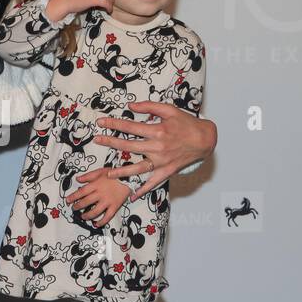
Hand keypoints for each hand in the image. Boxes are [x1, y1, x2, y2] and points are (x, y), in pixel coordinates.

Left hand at [65, 172, 130, 227]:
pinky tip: (96, 224)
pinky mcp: (115, 207)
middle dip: (78, 206)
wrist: (129, 178)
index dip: (73, 197)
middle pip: (86, 202)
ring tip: (83, 217)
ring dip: (87, 215)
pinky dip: (101, 222)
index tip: (67, 200)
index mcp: (96, 185)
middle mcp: (101, 194)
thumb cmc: (114, 174)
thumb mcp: (100, 171)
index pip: (81, 192)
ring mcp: (108, 201)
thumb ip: (88, 176)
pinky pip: (107, 216)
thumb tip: (77, 179)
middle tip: (74, 208)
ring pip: (95, 211)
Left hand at [79, 102, 215, 198]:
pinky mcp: (167, 171)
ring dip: (122, 171)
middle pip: (129, 146)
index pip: (130, 127)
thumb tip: (130, 106)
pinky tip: (133, 196)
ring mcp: (162, 161)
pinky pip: (153, 182)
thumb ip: (149, 106)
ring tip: (108, 174)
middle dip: (110, 142)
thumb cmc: (186, 123)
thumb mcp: (169, 110)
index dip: (114, 124)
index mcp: (157, 131)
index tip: (101, 122)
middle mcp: (157, 147)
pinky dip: (143, 190)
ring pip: (138, 168)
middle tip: (97, 140)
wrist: (205, 139)